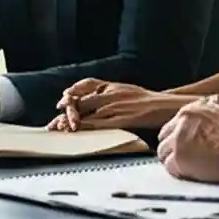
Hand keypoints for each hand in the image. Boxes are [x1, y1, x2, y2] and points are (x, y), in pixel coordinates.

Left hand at [48, 79, 191, 131]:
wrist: (164, 105)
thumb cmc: (145, 100)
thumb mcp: (125, 89)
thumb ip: (108, 92)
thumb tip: (90, 98)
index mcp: (110, 85)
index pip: (84, 86)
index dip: (70, 95)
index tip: (61, 102)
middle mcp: (109, 94)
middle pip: (81, 102)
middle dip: (65, 112)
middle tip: (54, 123)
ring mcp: (114, 107)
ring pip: (85, 115)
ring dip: (69, 123)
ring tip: (59, 130)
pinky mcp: (119, 120)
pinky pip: (97, 125)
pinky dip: (84, 129)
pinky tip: (75, 133)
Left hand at [156, 99, 218, 183]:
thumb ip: (208, 120)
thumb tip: (207, 125)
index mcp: (194, 110)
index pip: (174, 124)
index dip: (178, 137)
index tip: (182, 145)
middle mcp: (183, 121)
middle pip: (164, 137)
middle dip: (171, 148)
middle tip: (180, 159)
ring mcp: (179, 139)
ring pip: (164, 152)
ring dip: (173, 161)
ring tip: (186, 169)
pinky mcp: (179, 157)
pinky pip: (170, 167)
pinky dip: (178, 172)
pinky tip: (191, 174)